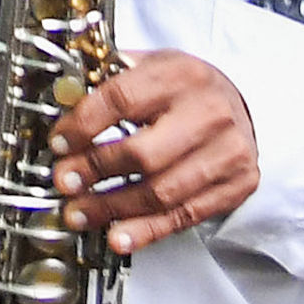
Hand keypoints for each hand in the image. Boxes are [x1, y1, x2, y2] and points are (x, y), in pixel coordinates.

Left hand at [50, 50, 259, 255]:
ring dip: (114, 208)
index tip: (58, 143)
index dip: (84, 125)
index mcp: (181, 76)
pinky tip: (119, 237)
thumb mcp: (152, 66)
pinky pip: (185, 215)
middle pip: (144, 154)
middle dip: (96, 171)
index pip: (123, 100)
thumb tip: (61, 97)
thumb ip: (109, 79)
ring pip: (163, 192)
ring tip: (80, 214)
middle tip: (64, 182)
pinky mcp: (237, 185)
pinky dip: (147, 231)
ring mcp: (228, 153)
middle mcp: (210, 114)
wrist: (245, 103)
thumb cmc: (187, 87)